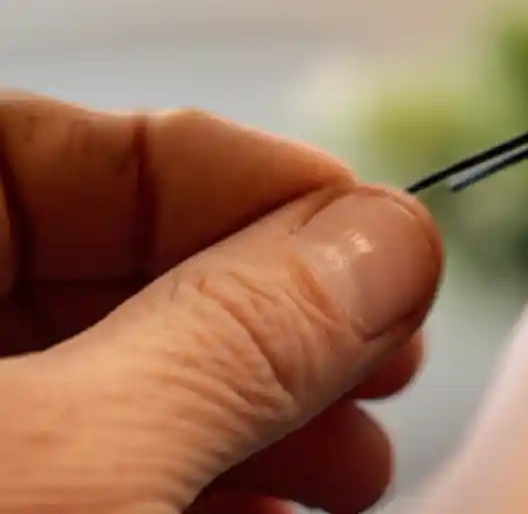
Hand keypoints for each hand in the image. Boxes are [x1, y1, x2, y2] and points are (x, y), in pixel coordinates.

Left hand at [0, 93, 442, 512]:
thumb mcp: (78, 465)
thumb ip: (238, 337)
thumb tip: (390, 238)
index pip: (53, 150)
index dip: (235, 175)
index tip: (371, 233)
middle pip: (106, 273)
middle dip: (274, 317)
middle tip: (386, 358)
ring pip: (114, 382)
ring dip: (261, 412)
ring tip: (355, 463)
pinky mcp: (1, 513)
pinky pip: (91, 477)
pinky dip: (198, 484)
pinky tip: (276, 510)